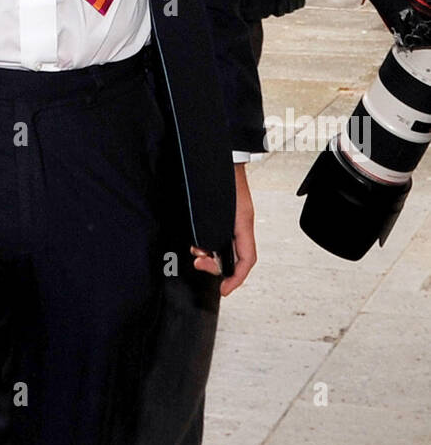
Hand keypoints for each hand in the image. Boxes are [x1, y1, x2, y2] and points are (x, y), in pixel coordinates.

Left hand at [191, 164, 255, 295]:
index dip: (236, 278)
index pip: (247, 260)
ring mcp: (232, 220)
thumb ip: (211, 230)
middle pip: (234, 257)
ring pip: (224, 247)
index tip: (224, 290)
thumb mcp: (216, 208)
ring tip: (196, 249)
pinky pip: (218, 236)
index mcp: (243, 223)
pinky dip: (207, 242)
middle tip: (198, 262)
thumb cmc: (221, 175)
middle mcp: (240, 224)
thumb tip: (204, 250)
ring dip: (210, 253)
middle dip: (215, 265)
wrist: (221, 155)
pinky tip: (197, 241)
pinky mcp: (222, 215)